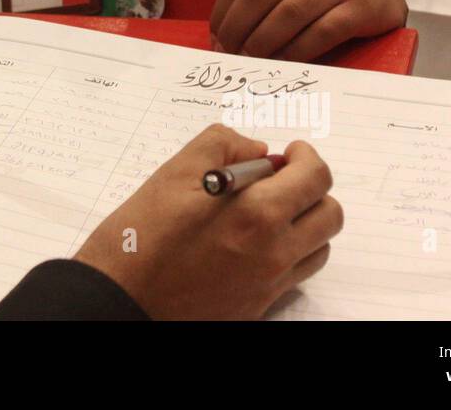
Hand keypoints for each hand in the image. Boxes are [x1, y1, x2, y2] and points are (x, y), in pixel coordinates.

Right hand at [73, 125, 341, 318]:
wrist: (120, 298)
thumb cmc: (140, 237)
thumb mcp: (174, 172)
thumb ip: (222, 145)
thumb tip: (257, 150)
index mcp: (257, 214)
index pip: (315, 178)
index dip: (305, 157)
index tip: (287, 153)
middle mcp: (274, 252)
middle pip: (329, 213)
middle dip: (311, 188)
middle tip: (280, 178)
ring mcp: (269, 283)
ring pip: (319, 246)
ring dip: (304, 221)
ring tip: (268, 210)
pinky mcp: (258, 305)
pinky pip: (296, 274)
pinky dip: (290, 251)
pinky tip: (254, 241)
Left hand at [209, 0, 407, 61]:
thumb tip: (223, 35)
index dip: (223, 11)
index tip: (215, 39)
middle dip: (238, 28)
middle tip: (228, 54)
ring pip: (289, 12)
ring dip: (263, 41)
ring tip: (250, 61)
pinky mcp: (360, 8)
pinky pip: (322, 31)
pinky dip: (297, 50)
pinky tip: (283, 65)